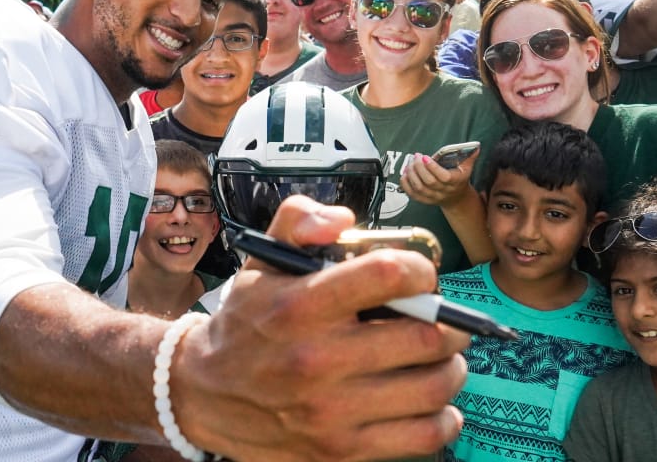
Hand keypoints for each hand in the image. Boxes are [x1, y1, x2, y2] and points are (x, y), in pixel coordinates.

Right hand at [172, 195, 468, 460]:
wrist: (205, 395)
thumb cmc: (246, 323)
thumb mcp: (261, 260)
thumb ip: (299, 221)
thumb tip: (342, 218)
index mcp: (302, 305)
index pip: (388, 275)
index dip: (421, 269)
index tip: (421, 276)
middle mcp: (318, 359)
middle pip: (426, 336)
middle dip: (450, 322)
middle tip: (445, 319)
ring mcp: (332, 412)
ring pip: (433, 386)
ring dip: (451, 367)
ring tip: (441, 357)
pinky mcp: (342, 450)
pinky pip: (424, 436)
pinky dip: (443, 417)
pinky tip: (432, 401)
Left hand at [401, 150, 478, 209]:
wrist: (456, 198)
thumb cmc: (460, 179)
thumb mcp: (467, 168)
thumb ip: (470, 157)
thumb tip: (476, 146)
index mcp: (455, 182)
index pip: (443, 177)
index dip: (433, 167)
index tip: (425, 157)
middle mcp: (444, 191)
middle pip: (429, 182)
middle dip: (419, 168)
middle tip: (415, 157)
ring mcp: (434, 197)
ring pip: (419, 188)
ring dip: (411, 174)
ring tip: (409, 163)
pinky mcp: (425, 200)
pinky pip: (413, 195)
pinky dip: (406, 185)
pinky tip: (404, 174)